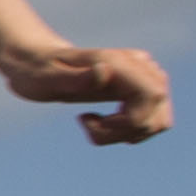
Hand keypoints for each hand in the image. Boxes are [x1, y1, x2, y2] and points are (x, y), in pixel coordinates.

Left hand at [0, 40, 172, 145]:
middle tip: (89, 124)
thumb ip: (75, 78)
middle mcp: (139, 66)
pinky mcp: (141, 90)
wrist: (37, 63)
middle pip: (157, 114)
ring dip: (126, 134)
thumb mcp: (46, 79)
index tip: (100, 122)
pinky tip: (101, 122)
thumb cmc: (36, 72)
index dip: (133, 119)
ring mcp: (145, 78)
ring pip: (158, 121)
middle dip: (125, 131)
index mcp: (119, 62)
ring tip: (92, 123)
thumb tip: (106, 71)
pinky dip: (128, 131)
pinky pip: (153, 120)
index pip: (154, 95)